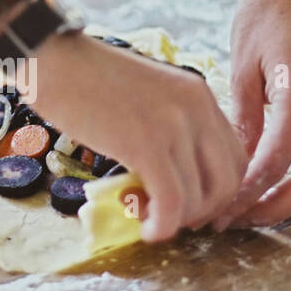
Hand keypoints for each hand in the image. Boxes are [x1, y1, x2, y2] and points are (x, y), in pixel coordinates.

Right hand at [27, 32, 246, 242]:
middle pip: (229, 181)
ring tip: (148, 221)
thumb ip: (169, 128)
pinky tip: (146, 231)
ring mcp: (174, 126)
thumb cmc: (87, 79)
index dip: (220, 192)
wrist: (54, 60)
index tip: (192, 206)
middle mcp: (197, 109)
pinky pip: (171, 201)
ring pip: (199, 198)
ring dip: (177, 222)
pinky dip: (162, 227)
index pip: (236, 156)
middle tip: (174, 220)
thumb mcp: (147, 97)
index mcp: (200, 96)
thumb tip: (172, 175)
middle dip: (204, 213)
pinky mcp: (146, 145)